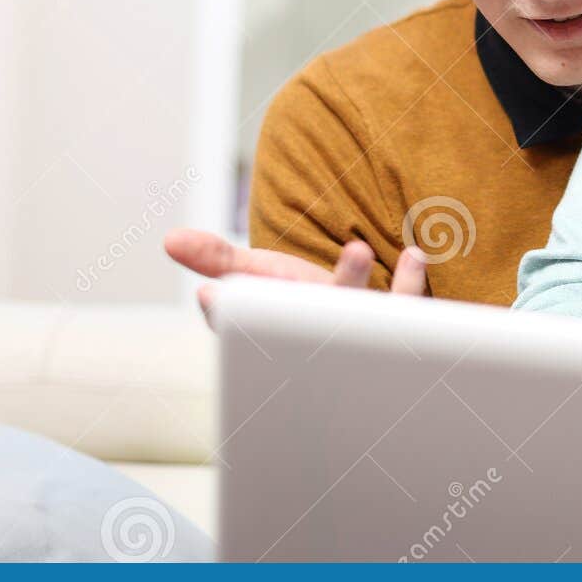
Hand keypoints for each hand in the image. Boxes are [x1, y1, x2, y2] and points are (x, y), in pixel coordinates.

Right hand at [163, 229, 428, 322]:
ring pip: (357, 321)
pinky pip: (410, 311)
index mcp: (277, 334)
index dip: (230, 316)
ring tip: (355, 248)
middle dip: (292, 304)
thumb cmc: (309, 304)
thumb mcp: (261, 278)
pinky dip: (409, 283)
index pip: (245, 329)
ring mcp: (362, 340)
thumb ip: (217, 258)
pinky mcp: (406, 332)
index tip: (212, 296)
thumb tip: (169, 239)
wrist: (374, 339)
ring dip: (353, 284)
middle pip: (303, 326)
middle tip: (277, 280)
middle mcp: (317, 341)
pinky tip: (412, 255)